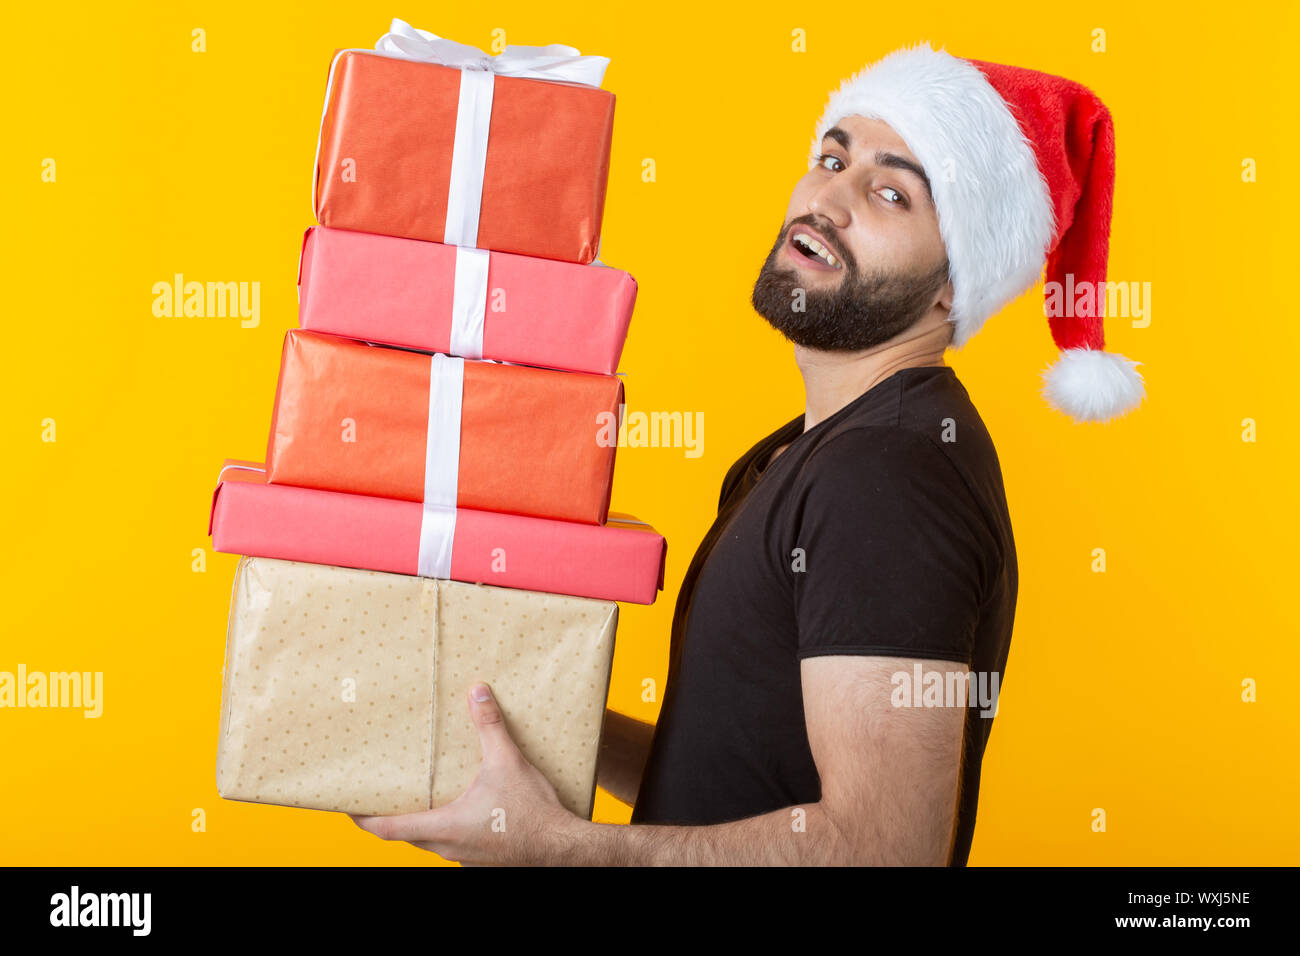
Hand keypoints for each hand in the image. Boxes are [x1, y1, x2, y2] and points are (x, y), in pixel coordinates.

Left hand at [350, 682, 580, 865]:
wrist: (563, 850)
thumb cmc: (532, 812)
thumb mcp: (508, 763)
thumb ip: (489, 727)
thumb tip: (477, 692)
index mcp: (443, 828)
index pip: (387, 828)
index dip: (362, 817)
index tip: (346, 804)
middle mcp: (447, 848)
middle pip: (403, 836)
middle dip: (389, 815)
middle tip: (380, 793)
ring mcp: (464, 858)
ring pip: (428, 841)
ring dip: (418, 821)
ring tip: (418, 795)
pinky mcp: (480, 859)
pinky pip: (451, 844)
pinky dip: (444, 827)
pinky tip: (459, 808)